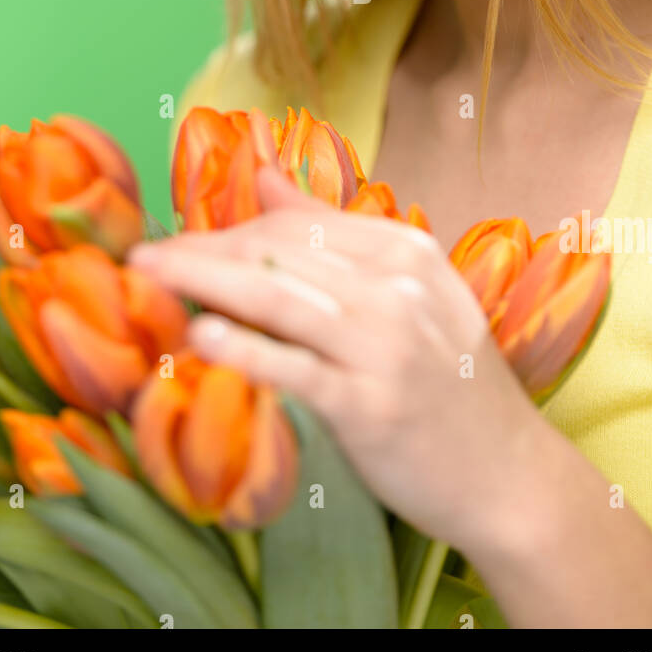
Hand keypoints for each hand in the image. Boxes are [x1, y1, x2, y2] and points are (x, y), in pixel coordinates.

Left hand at [127, 165, 540, 549]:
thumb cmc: (451, 383)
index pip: (296, 225)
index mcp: (405, 251)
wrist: (508, 477)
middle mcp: (397, 287)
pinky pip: (293, 368)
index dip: (230, 230)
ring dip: (204, 282)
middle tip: (142, 254)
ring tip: (149, 277)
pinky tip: (199, 336)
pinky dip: (244, 348)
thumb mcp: (409, 292)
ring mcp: (385, 344)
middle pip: (279, 255)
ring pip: (276, 299)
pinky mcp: (370, 404)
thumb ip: (334, 232)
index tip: (182, 243)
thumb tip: (264, 174)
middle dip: (203, 251)